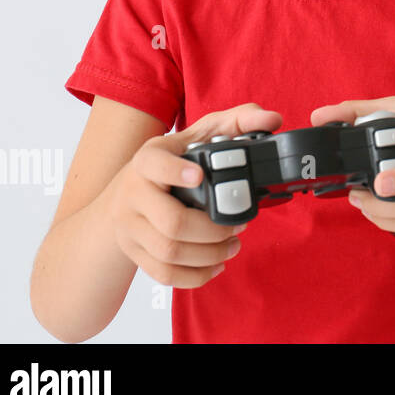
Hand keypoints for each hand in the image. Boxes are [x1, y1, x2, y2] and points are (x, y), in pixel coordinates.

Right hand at [109, 102, 281, 287]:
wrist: (122, 195)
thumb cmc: (170, 161)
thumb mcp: (197, 134)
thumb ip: (236, 121)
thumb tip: (272, 119)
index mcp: (148, 159)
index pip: (154, 164)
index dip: (175, 172)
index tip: (199, 176)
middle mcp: (133, 193)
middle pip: (172, 223)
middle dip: (214, 230)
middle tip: (239, 225)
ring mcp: (130, 226)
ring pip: (169, 252)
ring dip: (210, 255)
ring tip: (233, 245)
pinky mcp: (134, 252)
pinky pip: (163, 273)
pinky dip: (194, 275)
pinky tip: (216, 265)